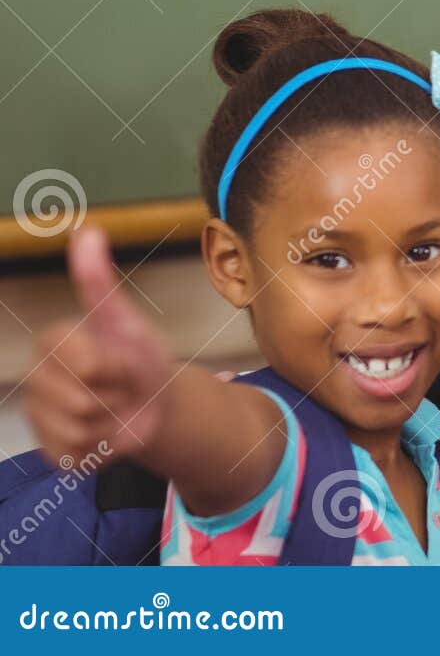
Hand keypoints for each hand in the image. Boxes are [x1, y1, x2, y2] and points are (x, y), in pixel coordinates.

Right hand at [25, 227, 174, 466]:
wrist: (156, 406)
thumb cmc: (141, 359)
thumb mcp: (127, 322)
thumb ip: (99, 282)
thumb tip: (87, 230)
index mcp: (53, 341)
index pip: (82, 361)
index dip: (113, 365)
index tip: (120, 359)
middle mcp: (37, 376)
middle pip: (79, 399)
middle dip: (113, 395)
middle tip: (119, 388)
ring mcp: (39, 414)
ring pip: (78, 427)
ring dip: (109, 422)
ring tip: (113, 409)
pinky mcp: (48, 448)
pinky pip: (73, 453)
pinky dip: (100, 448)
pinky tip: (104, 435)